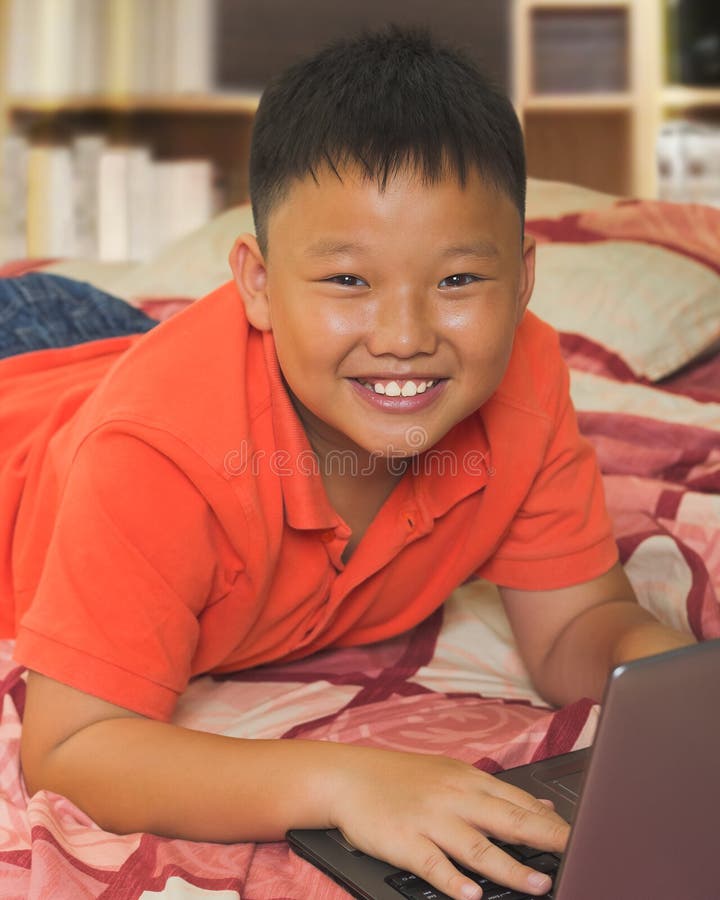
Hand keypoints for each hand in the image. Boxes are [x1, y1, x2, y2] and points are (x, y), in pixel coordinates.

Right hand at [328, 746, 567, 899]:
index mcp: (469, 780)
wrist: (349, 776)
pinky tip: (471, 895)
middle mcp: (454, 796)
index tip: (586, 838)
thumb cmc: (403, 778)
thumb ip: (499, 793)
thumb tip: (545, 809)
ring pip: (476, 844)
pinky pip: (432, 863)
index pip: (520, 802)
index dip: (554, 823)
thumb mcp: (453, 774)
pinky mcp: (404, 839)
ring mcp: (429, 818)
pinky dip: (452, 879)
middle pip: (507, 819)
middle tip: (578, 856)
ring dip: (509, 867)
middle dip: (546, 840)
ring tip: (539, 884)